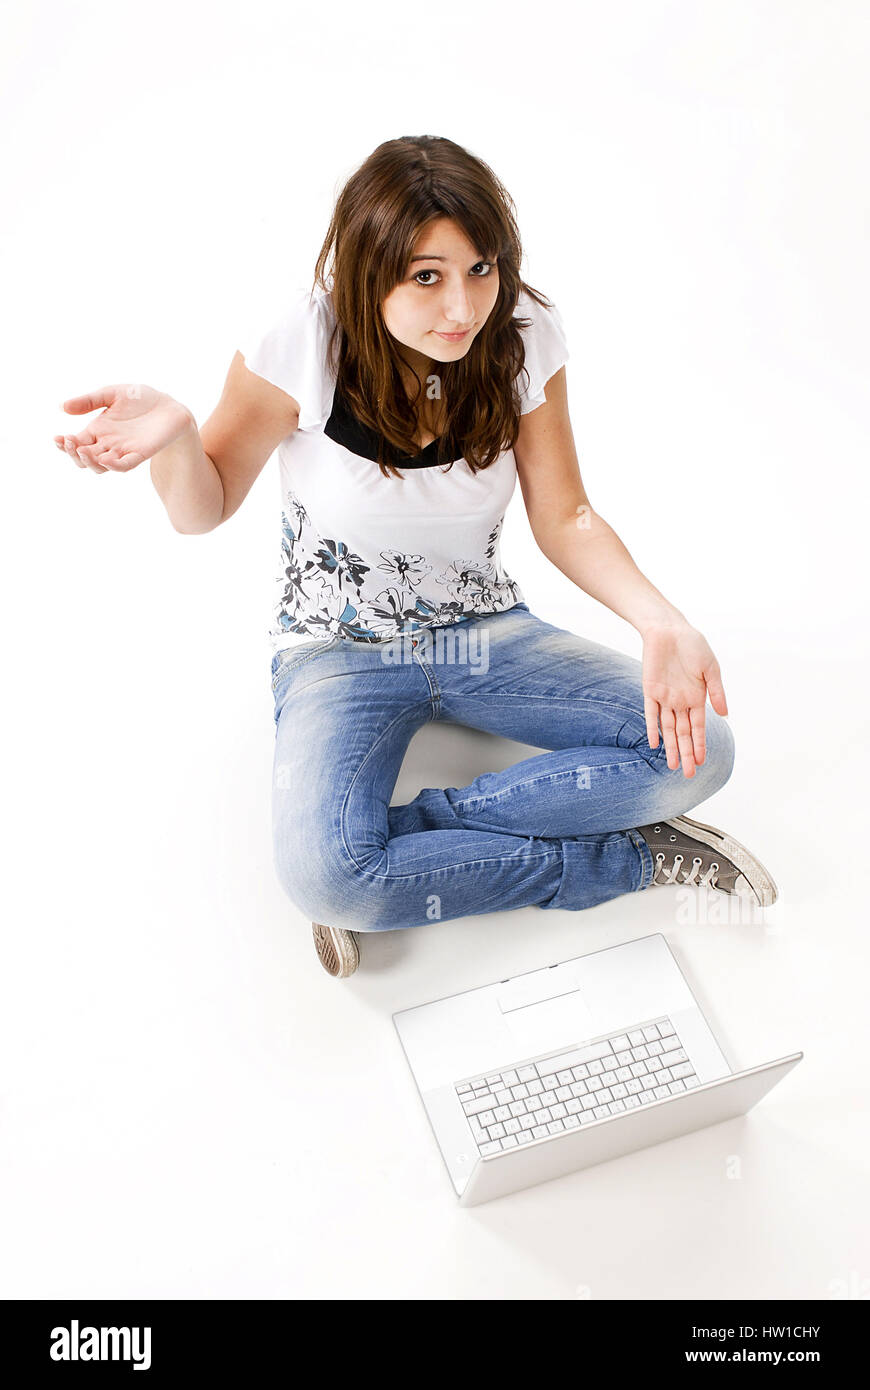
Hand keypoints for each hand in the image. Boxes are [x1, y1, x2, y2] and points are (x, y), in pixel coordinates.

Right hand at [53, 385, 193, 473]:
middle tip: (67, 442)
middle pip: (84, 458)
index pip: (76, 443)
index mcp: (97, 431)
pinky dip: (113, 465)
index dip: (64, 444)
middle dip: (72, 453)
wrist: (168, 405)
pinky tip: (105, 459)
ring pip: (100, 466)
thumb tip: (62, 407)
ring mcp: (122, 451)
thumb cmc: (140, 399)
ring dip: (89, 461)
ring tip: (82, 450)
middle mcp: (107, 444)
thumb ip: (89, 401)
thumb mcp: (111, 394)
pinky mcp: (139, 454)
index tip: (57, 437)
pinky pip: (123, 466)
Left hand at [641, 621, 727, 777]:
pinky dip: (652, 728)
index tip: (702, 761)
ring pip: (668, 728)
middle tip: (690, 774)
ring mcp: (665, 697)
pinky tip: (655, 743)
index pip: (698, 727)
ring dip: (671, 747)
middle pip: (683, 733)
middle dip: (686, 753)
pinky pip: (650, 713)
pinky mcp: (650, 690)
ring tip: (674, 766)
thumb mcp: (711, 668)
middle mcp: (681, 701)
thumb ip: (717, 691)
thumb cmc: (693, 645)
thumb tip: (725, 715)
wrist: (669, 629)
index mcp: (697, 697)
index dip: (700, 744)